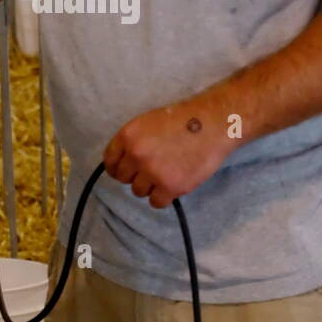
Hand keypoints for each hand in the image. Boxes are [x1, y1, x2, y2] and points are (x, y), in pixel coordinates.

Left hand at [103, 97, 237, 209]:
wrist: (211, 124)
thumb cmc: (182, 119)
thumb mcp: (148, 122)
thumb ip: (133, 142)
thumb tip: (124, 162)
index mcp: (128, 136)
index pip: (110, 161)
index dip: (118, 168)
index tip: (127, 171)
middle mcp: (136, 155)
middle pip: (124, 178)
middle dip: (136, 176)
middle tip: (152, 171)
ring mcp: (152, 172)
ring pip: (138, 191)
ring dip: (150, 187)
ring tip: (166, 175)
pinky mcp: (170, 186)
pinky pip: (156, 202)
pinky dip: (163, 197)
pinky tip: (172, 186)